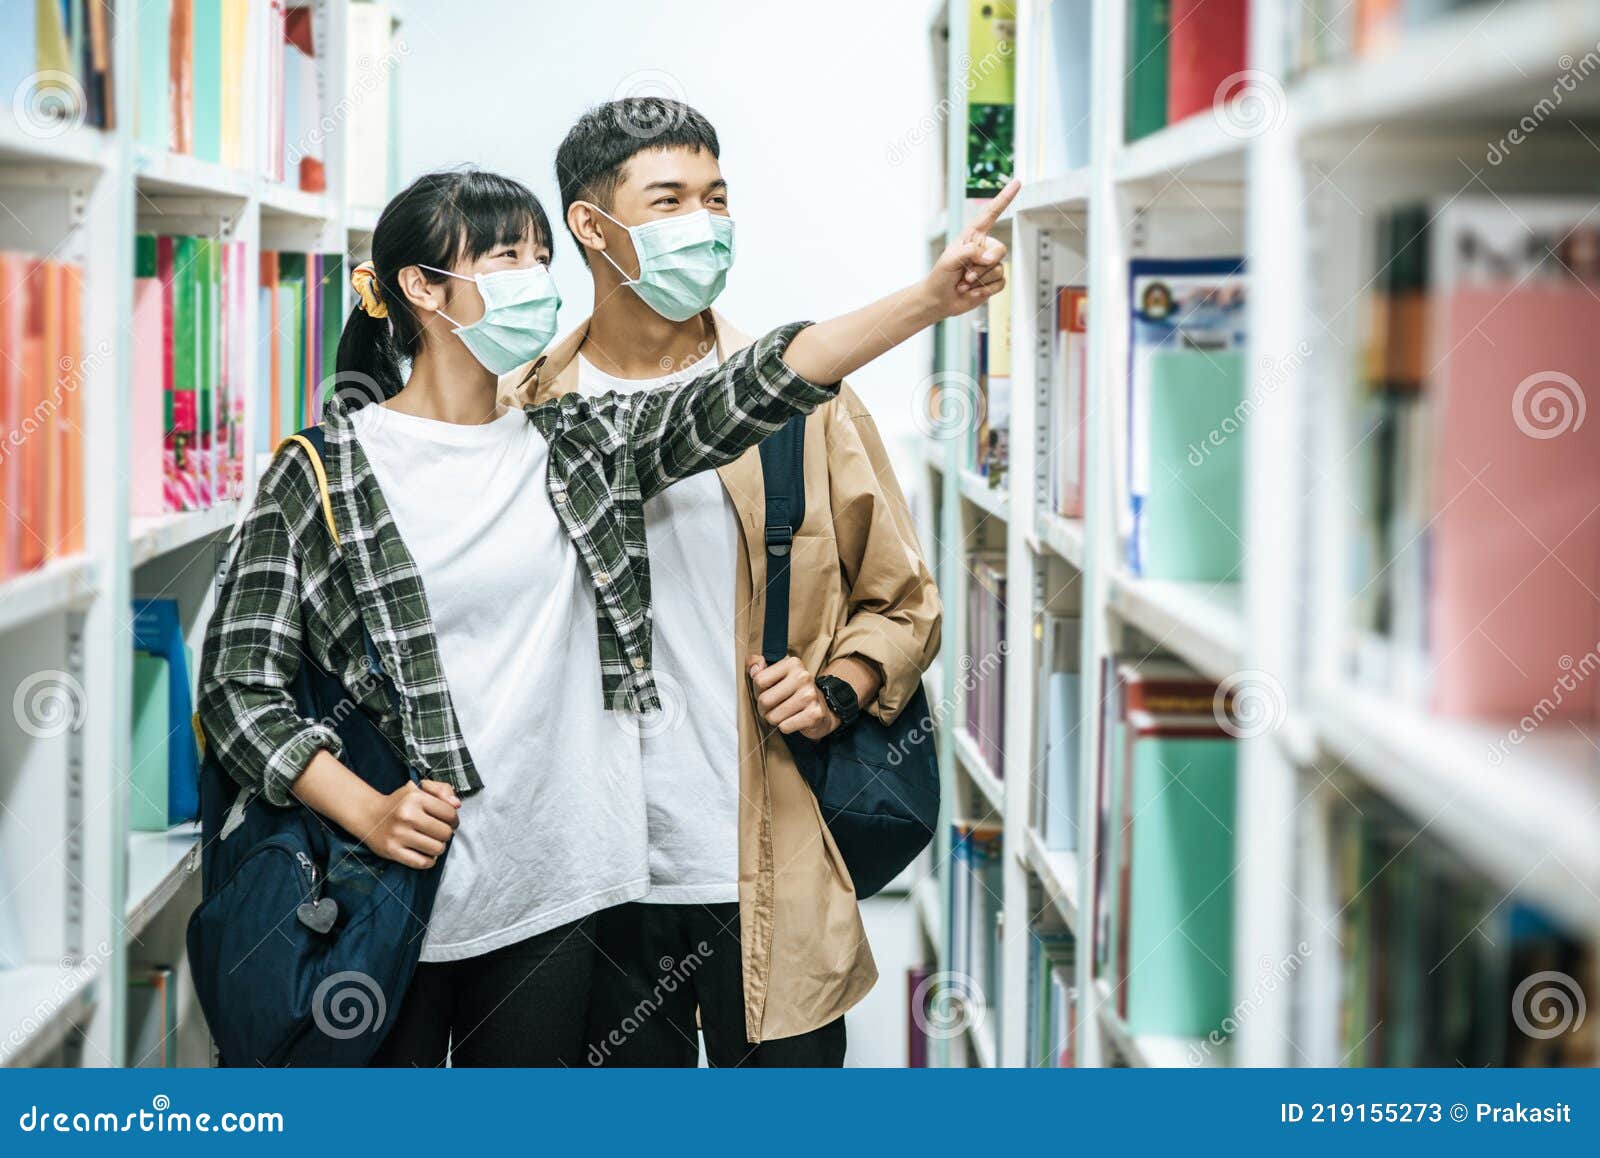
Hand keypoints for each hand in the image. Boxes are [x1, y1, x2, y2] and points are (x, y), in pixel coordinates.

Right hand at [358, 780, 460, 868]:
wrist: (369, 815)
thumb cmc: (400, 803)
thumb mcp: (420, 789)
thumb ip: (442, 790)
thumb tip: (457, 804)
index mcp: (415, 798)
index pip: (450, 813)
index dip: (453, 819)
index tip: (448, 821)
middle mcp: (407, 816)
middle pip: (445, 833)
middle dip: (446, 834)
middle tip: (439, 832)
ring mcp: (399, 835)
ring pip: (436, 849)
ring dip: (439, 848)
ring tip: (432, 842)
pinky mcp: (392, 851)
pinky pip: (422, 862)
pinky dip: (429, 861)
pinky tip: (426, 853)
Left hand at [747, 655, 839, 739]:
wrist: (823, 709)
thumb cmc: (794, 692)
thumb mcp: (777, 674)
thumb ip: (758, 665)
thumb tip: (753, 669)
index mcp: (793, 663)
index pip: (759, 680)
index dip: (758, 691)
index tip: (767, 693)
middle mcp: (803, 677)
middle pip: (764, 700)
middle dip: (764, 709)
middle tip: (773, 708)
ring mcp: (810, 696)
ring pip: (773, 716)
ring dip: (774, 720)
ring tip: (784, 714)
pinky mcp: (814, 714)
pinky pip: (784, 727)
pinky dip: (786, 727)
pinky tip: (794, 720)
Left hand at [920, 177, 1016, 320]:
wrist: (939, 299)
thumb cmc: (940, 275)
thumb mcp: (950, 258)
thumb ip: (970, 251)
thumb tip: (989, 258)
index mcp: (973, 236)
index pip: (991, 214)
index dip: (1004, 198)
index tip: (1017, 183)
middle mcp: (984, 248)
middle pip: (1000, 249)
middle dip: (984, 264)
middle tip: (966, 273)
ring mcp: (989, 265)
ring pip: (998, 269)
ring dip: (979, 279)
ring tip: (964, 282)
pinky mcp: (992, 282)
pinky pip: (1000, 284)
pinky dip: (984, 290)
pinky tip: (971, 291)